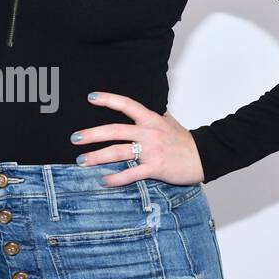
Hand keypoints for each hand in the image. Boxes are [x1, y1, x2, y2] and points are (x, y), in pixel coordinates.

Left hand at [71, 91, 204, 186]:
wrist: (203, 157)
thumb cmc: (185, 142)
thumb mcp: (169, 123)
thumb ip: (154, 116)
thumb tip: (144, 109)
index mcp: (151, 119)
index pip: (127, 105)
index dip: (109, 100)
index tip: (91, 97)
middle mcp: (149, 132)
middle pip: (115, 130)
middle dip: (93, 134)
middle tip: (75, 138)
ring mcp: (151, 150)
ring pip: (119, 152)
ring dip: (98, 157)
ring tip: (81, 160)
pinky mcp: (155, 168)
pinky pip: (132, 174)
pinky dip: (116, 178)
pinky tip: (104, 181)